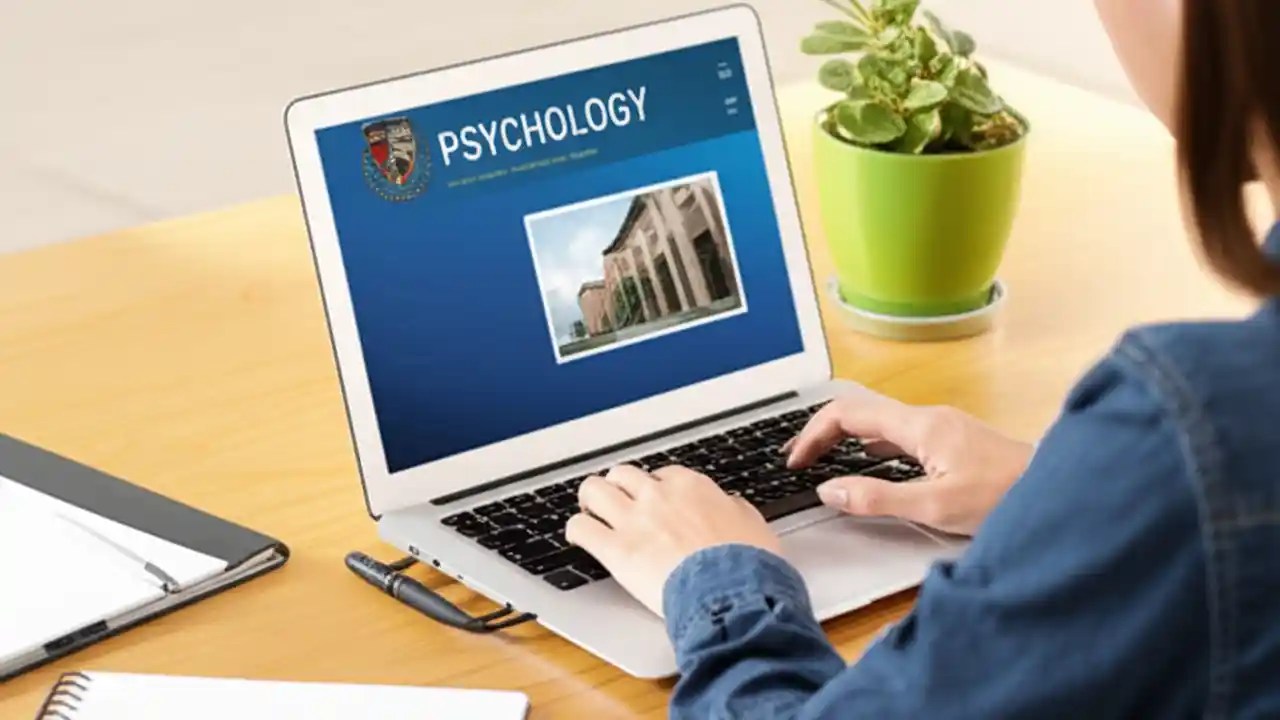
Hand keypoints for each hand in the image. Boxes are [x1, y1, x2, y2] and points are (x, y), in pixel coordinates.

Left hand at [567, 465, 781, 615]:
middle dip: (618, 487)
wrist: (732, 592)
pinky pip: (581, 528)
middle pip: (623, 475)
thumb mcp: (753, 525)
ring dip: (591, 500)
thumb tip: (732, 507)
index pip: (662, 475)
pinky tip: (579, 536)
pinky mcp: (615, 550)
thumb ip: (736, 511)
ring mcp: (633, 520)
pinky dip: (577, 531)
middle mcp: (658, 496)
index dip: (655, 488)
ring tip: (591, 512)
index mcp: (691, 487)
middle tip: (618, 501)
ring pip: (594, 491)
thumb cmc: (747, 565)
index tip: (654, 499)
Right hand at [788, 386, 1033, 535]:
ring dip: (846, 439)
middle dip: (823, 433)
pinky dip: (872, 447)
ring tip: (824, 462)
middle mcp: (929, 418)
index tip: (797, 461)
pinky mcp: (953, 441)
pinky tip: (871, 466)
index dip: (814, 434)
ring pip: (880, 423)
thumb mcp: (935, 505)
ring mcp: (942, 427)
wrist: (1062, 490)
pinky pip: (900, 435)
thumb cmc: (1008, 496)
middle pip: (860, 413)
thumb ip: (877, 498)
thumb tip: (830, 490)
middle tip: (799, 459)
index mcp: (920, 426)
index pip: (848, 413)